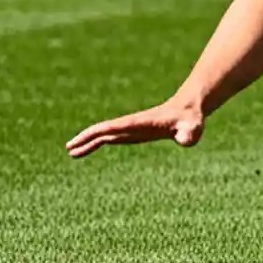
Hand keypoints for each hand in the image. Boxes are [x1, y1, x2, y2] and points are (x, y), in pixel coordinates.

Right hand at [65, 98, 205, 158]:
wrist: (190, 110)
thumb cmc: (191, 120)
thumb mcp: (193, 128)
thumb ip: (190, 134)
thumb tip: (187, 141)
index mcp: (140, 123)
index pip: (115, 127)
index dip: (99, 132)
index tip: (83, 138)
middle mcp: (132, 124)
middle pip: (104, 131)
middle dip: (86, 139)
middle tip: (69, 148)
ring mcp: (131, 128)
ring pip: (105, 134)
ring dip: (88, 142)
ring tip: (72, 152)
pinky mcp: (134, 132)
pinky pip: (112, 137)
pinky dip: (99, 142)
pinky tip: (90, 148)